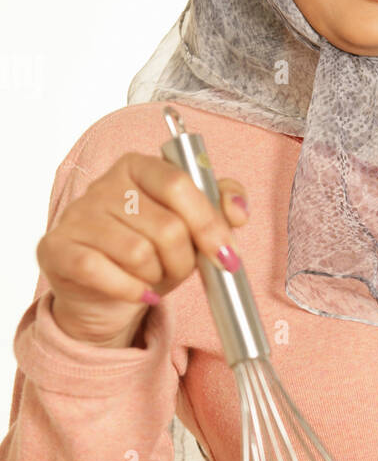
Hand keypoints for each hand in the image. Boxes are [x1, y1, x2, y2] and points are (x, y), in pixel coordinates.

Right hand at [37, 152, 248, 346]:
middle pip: (165, 225)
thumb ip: (219, 207)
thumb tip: (237, 209)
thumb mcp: (190, 228)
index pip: (178, 183)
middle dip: (184, 259)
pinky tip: (139, 294)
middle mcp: (104, 184)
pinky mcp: (57, 248)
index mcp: (139, 167)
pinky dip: (130, 290)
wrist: (104, 293)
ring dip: (157, 276)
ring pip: (138, 253)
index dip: (208, 222)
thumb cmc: (150, 252)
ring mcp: (77, 215)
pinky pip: (101, 271)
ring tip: (153, 278)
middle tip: (180, 269)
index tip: (226, 253)